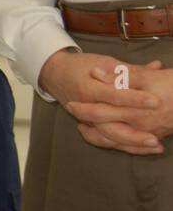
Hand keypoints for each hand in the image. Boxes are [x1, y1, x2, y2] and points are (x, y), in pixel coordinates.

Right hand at [37, 49, 161, 153]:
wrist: (54, 73)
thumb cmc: (80, 65)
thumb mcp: (105, 62)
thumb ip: (131, 70)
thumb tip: (157, 67)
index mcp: (88, 86)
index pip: (113, 95)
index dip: (135, 99)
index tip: (155, 101)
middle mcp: (85, 106)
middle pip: (109, 125)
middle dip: (134, 134)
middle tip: (155, 138)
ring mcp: (84, 118)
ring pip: (108, 137)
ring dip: (133, 144)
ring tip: (155, 146)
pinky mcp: (88, 124)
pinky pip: (106, 140)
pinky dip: (125, 146)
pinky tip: (143, 148)